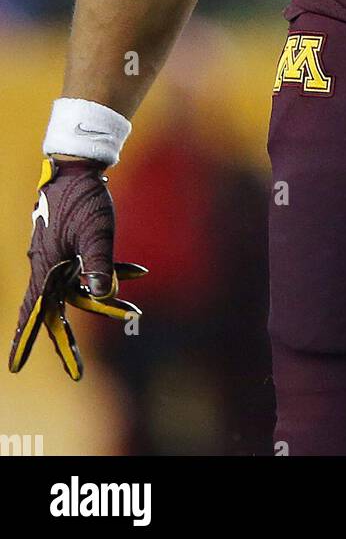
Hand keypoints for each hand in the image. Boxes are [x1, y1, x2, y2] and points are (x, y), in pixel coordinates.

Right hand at [9, 157, 145, 380]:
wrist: (80, 165)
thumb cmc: (83, 197)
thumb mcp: (96, 230)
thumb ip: (99, 263)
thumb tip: (103, 295)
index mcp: (45, 266)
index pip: (34, 311)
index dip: (23, 340)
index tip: (15, 367)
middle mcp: (49, 267)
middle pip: (57, 312)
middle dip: (69, 342)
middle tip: (77, 373)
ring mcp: (60, 258)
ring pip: (81, 292)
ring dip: (106, 303)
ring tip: (136, 313)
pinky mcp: (73, 247)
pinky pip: (90, 269)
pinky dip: (112, 272)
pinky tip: (139, 273)